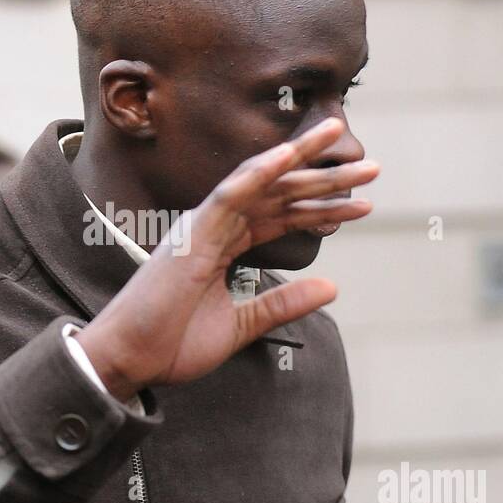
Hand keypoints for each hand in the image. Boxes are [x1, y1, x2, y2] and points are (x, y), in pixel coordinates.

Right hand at [75, 117, 378, 400]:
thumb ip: (282, 304)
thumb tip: (332, 286)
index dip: (322, 208)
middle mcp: (216, 228)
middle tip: (373, 169)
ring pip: (261, 183)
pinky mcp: (191, 235)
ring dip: (303, 161)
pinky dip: (258, 172)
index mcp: (225, 247)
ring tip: (341, 142)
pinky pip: (228, 195)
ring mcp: (203, 227)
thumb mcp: (240, 326)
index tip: (364, 205)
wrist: (129, 360)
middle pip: (280, 193)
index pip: (282, 216)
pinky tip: (289, 155)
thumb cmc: (171, 344)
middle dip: (326, 179)